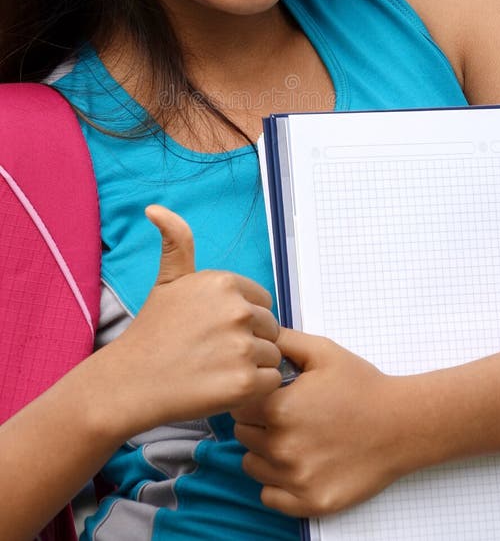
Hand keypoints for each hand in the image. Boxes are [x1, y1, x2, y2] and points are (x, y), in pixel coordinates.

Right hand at [102, 205, 281, 438]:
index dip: (242, 318)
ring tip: (216, 369)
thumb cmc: (152, 331)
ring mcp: (242, 347)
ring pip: (271, 355)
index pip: (262, 301)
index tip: (215, 329)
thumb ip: (176, 242)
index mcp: (224, 282)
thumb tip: (155, 208)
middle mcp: (237, 310)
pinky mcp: (245, 383)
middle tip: (213, 352)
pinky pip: (271, 382)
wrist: (131, 382)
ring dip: (252, 366)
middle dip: (249, 341)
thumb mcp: (167, 280)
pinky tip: (223, 386)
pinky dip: (253, 389)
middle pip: (270, 328)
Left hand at [232, 327, 409, 516]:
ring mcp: (296, 478)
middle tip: (283, 415)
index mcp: (279, 408)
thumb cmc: (362, 386)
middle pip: (243, 435)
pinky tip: (297, 464)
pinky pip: (270, 496)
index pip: (238, 406)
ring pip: (252, 465)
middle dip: (257, 423)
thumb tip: (257, 336)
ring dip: (264, 453)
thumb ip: (284, 341)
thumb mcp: (322, 351)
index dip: (251, 398)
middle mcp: (282, 446)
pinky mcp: (310, 502)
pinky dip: (277, 483)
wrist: (401, 424)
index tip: (269, 396)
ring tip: (292, 438)